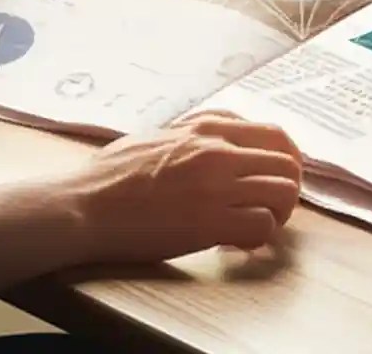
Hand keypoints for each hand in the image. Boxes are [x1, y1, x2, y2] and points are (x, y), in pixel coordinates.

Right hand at [59, 112, 302, 262]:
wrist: (83, 205)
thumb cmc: (108, 175)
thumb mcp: (155, 136)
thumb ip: (190, 135)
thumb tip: (210, 141)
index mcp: (205, 128)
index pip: (272, 133)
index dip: (282, 158)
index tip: (273, 176)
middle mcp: (217, 150)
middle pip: (287, 161)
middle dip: (288, 186)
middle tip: (271, 207)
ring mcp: (217, 185)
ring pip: (284, 191)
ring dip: (279, 213)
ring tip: (257, 225)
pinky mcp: (210, 222)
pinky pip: (263, 226)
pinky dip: (259, 237)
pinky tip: (237, 244)